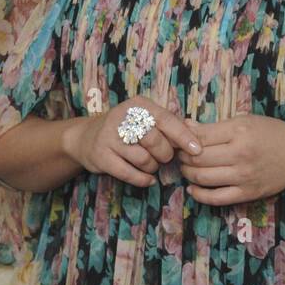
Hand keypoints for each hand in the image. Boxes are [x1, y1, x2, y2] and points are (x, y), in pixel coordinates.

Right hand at [62, 97, 201, 187]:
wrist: (87, 137)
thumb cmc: (127, 128)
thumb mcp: (146, 119)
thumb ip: (171, 123)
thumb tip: (197, 131)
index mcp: (139, 105)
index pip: (166, 120)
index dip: (183, 136)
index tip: (197, 150)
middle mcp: (122, 117)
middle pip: (155, 141)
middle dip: (165, 154)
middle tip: (163, 157)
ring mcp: (109, 137)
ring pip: (143, 159)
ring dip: (152, 167)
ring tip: (150, 165)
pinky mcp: (101, 156)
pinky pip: (129, 173)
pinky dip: (142, 179)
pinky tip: (147, 179)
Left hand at [177, 114, 284, 204]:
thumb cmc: (272, 134)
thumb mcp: (245, 121)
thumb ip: (216, 126)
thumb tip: (186, 126)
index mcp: (240, 131)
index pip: (199, 137)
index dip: (183, 139)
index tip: (179, 139)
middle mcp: (241, 154)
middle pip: (197, 158)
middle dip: (182, 157)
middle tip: (179, 154)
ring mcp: (243, 176)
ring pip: (202, 178)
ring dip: (187, 174)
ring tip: (186, 168)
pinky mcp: (247, 193)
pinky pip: (215, 198)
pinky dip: (199, 195)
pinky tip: (193, 188)